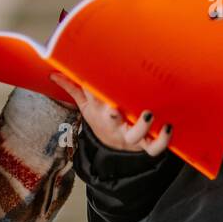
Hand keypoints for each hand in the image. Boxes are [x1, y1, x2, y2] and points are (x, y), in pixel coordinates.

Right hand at [50, 73, 170, 155]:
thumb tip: (53, 73)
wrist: (112, 146)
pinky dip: (163, 140)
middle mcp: (114, 125)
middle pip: (112, 122)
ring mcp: (129, 136)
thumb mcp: (86, 105)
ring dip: (142, 126)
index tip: (95, 86)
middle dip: (114, 115)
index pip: (94, 101)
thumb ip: (73, 88)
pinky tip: (169, 126)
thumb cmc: (101, 119)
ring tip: (149, 113)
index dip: (94, 94)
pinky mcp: (144, 145)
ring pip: (135, 137)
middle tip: (117, 103)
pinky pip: (153, 148)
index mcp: (99, 112)